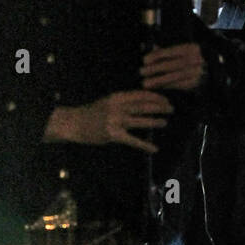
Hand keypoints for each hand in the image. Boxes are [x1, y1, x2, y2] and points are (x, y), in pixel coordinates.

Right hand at [56, 91, 173, 153]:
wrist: (74, 123)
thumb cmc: (91, 113)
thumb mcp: (107, 102)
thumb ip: (123, 102)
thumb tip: (143, 103)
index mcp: (117, 97)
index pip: (141, 94)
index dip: (155, 97)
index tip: (165, 99)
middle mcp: (117, 107)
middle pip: (143, 105)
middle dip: (159, 107)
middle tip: (171, 109)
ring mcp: (115, 121)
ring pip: (140, 120)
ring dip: (155, 121)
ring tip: (165, 122)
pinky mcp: (113, 135)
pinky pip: (132, 140)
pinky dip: (145, 145)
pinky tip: (154, 149)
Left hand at [141, 43, 204, 91]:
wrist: (207, 69)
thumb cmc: (187, 58)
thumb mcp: (178, 50)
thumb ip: (162, 50)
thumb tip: (145, 47)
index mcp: (191, 48)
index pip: (172, 51)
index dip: (157, 55)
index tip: (145, 60)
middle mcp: (196, 59)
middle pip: (173, 64)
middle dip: (156, 68)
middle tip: (142, 72)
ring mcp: (197, 72)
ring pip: (175, 76)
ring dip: (158, 80)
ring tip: (145, 83)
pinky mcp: (195, 83)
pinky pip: (178, 86)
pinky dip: (165, 86)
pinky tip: (155, 87)